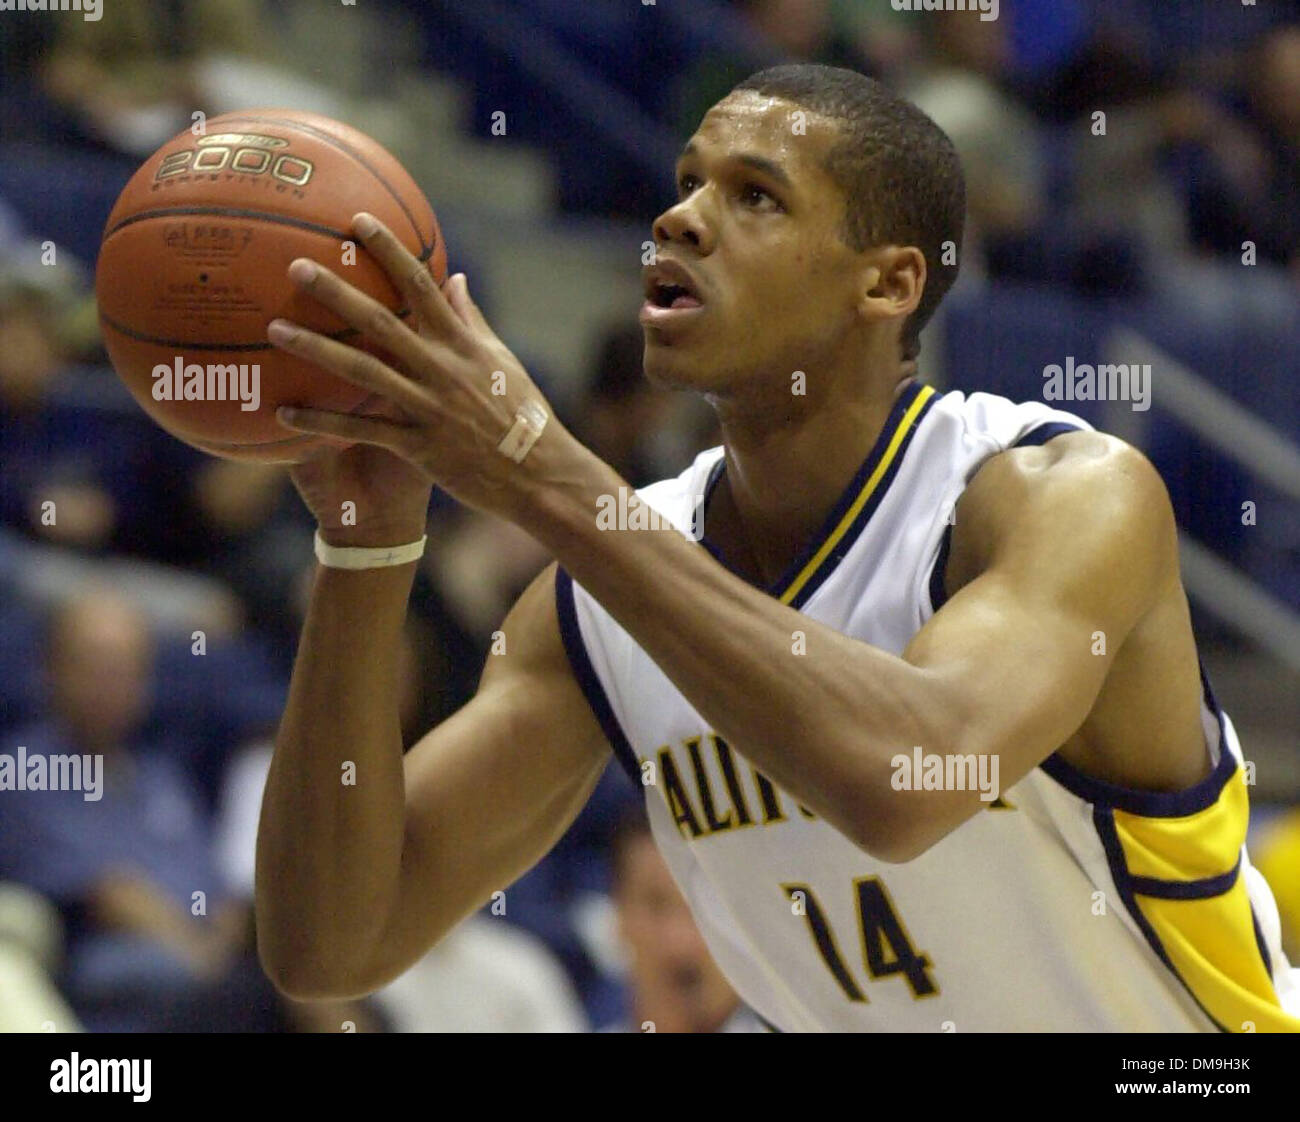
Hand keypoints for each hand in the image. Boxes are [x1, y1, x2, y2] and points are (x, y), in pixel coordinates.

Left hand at [266, 214, 585, 525]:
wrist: (539, 475)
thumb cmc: (522, 415)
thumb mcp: (502, 361)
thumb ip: (471, 320)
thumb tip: (455, 278)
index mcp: (463, 344)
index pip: (422, 286)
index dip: (390, 250)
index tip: (358, 220)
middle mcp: (442, 369)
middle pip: (381, 322)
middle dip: (337, 291)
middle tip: (296, 265)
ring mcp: (429, 408)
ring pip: (363, 372)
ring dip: (316, 349)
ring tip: (274, 329)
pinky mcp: (419, 448)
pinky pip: (362, 431)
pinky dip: (321, 422)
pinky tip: (284, 414)